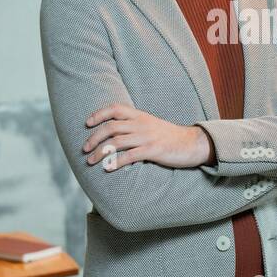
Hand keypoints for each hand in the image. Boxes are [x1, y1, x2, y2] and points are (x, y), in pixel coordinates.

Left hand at [82, 104, 210, 170]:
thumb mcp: (151, 125)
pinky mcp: (153, 150)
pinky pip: (131, 156)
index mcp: (140, 115)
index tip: (87, 123)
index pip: (115, 108)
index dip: (99, 114)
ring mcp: (147, 137)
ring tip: (90, 161)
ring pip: (117, 142)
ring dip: (101, 152)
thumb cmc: (169, 137)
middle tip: (84, 149)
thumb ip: (134, 125)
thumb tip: (114, 133)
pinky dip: (117, 162)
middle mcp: (142, 124)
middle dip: (94, 138)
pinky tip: (108, 168)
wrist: (192, 143)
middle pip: (111, 127)